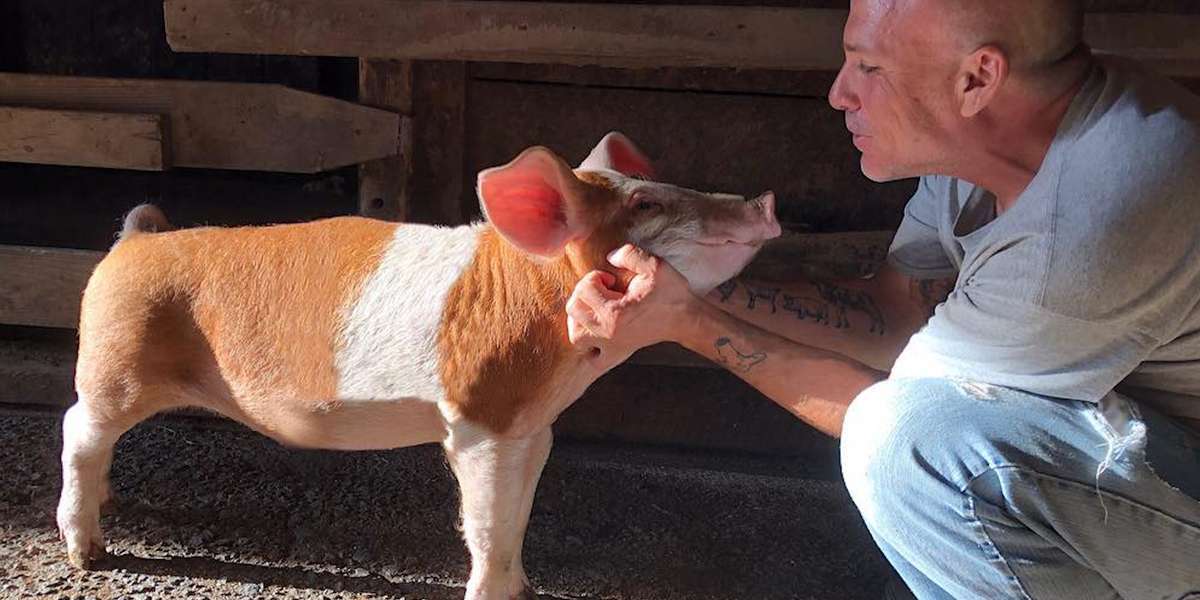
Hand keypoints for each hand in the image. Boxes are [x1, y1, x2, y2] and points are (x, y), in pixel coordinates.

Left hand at [565, 244, 697, 371]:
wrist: (686, 318)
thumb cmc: (672, 293)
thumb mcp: (654, 265)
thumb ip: (629, 254)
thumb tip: (610, 257)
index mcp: (614, 313)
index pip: (584, 289)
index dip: (595, 277)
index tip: (611, 279)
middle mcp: (608, 333)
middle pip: (574, 310)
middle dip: (584, 294)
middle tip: (602, 291)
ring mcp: (612, 346)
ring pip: (576, 336)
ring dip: (580, 319)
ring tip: (594, 309)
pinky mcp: (618, 354)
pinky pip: (593, 359)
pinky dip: (589, 348)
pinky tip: (597, 332)